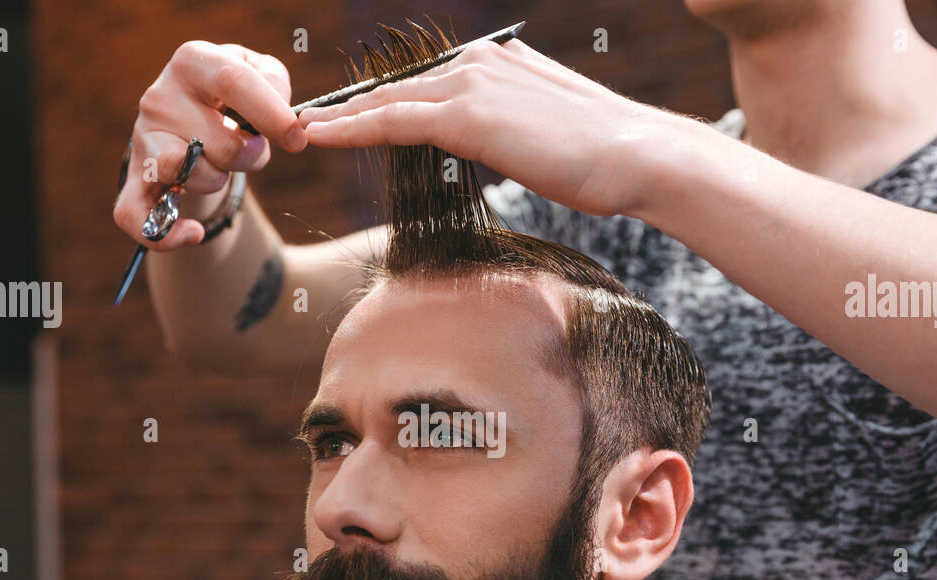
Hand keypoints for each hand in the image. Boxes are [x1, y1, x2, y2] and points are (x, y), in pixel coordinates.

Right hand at [113, 41, 306, 249]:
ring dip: (219, 182)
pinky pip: (136, 216)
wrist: (192, 117)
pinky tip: (193, 233)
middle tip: (252, 149)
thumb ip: (276, 82)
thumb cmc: (234, 96)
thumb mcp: (259, 74)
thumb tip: (285, 121)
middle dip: (251, 157)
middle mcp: (160, 97)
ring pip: (189, 176)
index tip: (297, 140)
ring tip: (221, 166)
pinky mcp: (134, 179)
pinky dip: (166, 233)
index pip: (232, 82)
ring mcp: (143, 140)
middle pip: (221, 143)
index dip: (271, 114)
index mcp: (193, 62)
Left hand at [297, 38, 667, 218]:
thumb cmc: (604, 159)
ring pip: (388, 102)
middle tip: (308, 123)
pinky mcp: (466, 116)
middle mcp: (480, 62)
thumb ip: (512, 129)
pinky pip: (393, 122)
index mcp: (499, 63)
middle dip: (350, 108)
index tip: (349, 120)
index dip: (384, 104)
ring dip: (339, 118)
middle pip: (400, 87)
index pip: (428, 84)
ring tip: (299, 131)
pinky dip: (351, 130)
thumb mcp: (549, 135)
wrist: (636, 157)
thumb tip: (496, 147)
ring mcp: (471, 84)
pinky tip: (319, 137)